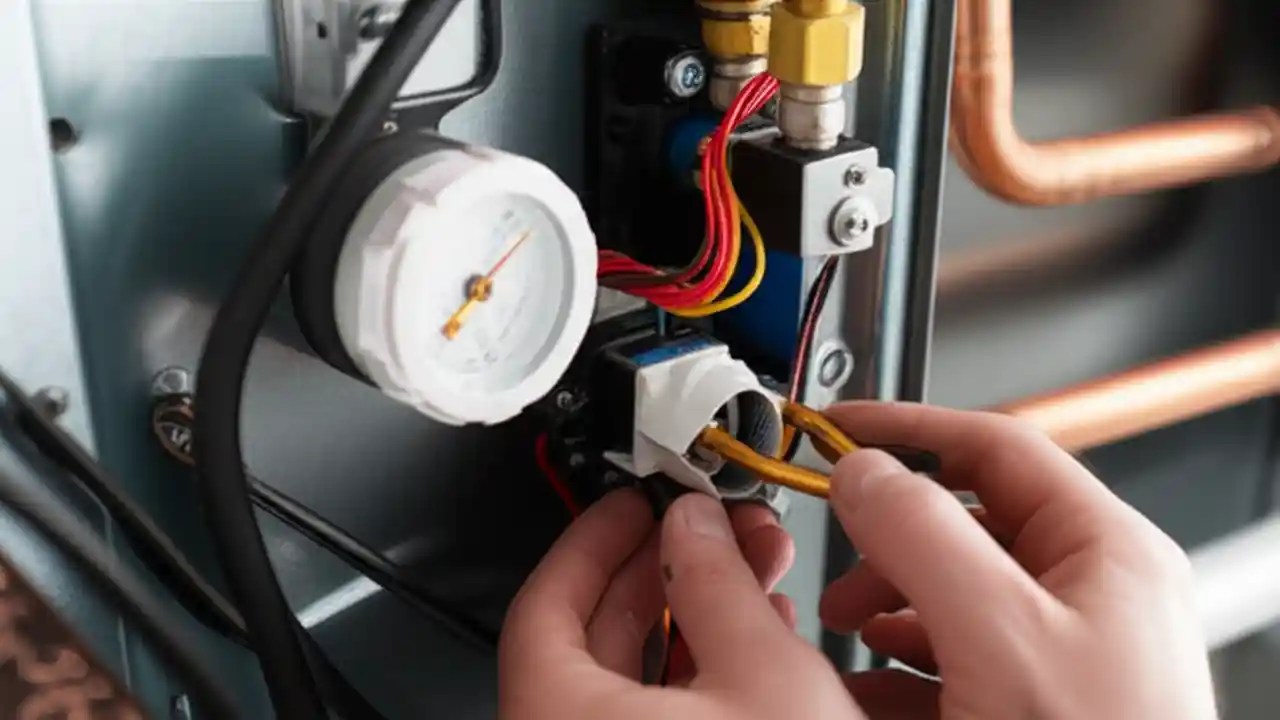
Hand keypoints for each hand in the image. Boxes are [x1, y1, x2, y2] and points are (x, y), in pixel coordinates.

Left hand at [499, 490, 860, 719]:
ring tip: (754, 570)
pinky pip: (656, 718)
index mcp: (559, 715)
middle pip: (590, 637)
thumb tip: (695, 525)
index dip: (592, 538)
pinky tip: (758, 640)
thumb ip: (718, 583)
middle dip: (663, 569)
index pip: (544, 603)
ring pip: (632, 682)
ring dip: (694, 617)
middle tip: (706, 526)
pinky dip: (700, 676)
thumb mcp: (762, 674)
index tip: (631, 503)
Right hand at [822, 402, 1216, 719]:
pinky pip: (961, 655)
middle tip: (831, 538)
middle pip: (971, 521)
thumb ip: (924, 539)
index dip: (909, 428)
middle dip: (890, 529)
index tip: (837, 429)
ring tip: (843, 621)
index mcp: (1103, 553)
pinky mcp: (1043, 707)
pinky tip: (869, 684)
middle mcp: (1092, 596)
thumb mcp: (998, 638)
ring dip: (890, 597)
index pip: (996, 449)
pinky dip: (905, 658)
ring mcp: (1070, 655)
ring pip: (959, 591)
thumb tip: (864, 473)